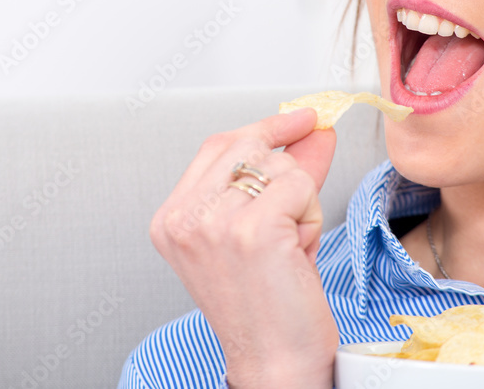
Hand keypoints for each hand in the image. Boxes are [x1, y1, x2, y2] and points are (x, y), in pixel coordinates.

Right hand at [150, 108, 337, 388]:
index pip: (218, 144)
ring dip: (300, 200)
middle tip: (301, 199)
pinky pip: (300, 186)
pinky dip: (309, 214)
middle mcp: (185, 217)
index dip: (265, 127)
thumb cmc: (268, 308)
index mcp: (173, 218)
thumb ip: (282, 175)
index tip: (298, 119)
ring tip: (288, 245)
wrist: (276, 363)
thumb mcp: (264, 228)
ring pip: (280, 166)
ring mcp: (215, 222)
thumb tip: (310, 130)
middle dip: (288, 167)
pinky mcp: (252, 229)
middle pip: (248, 144)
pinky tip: (297, 249)